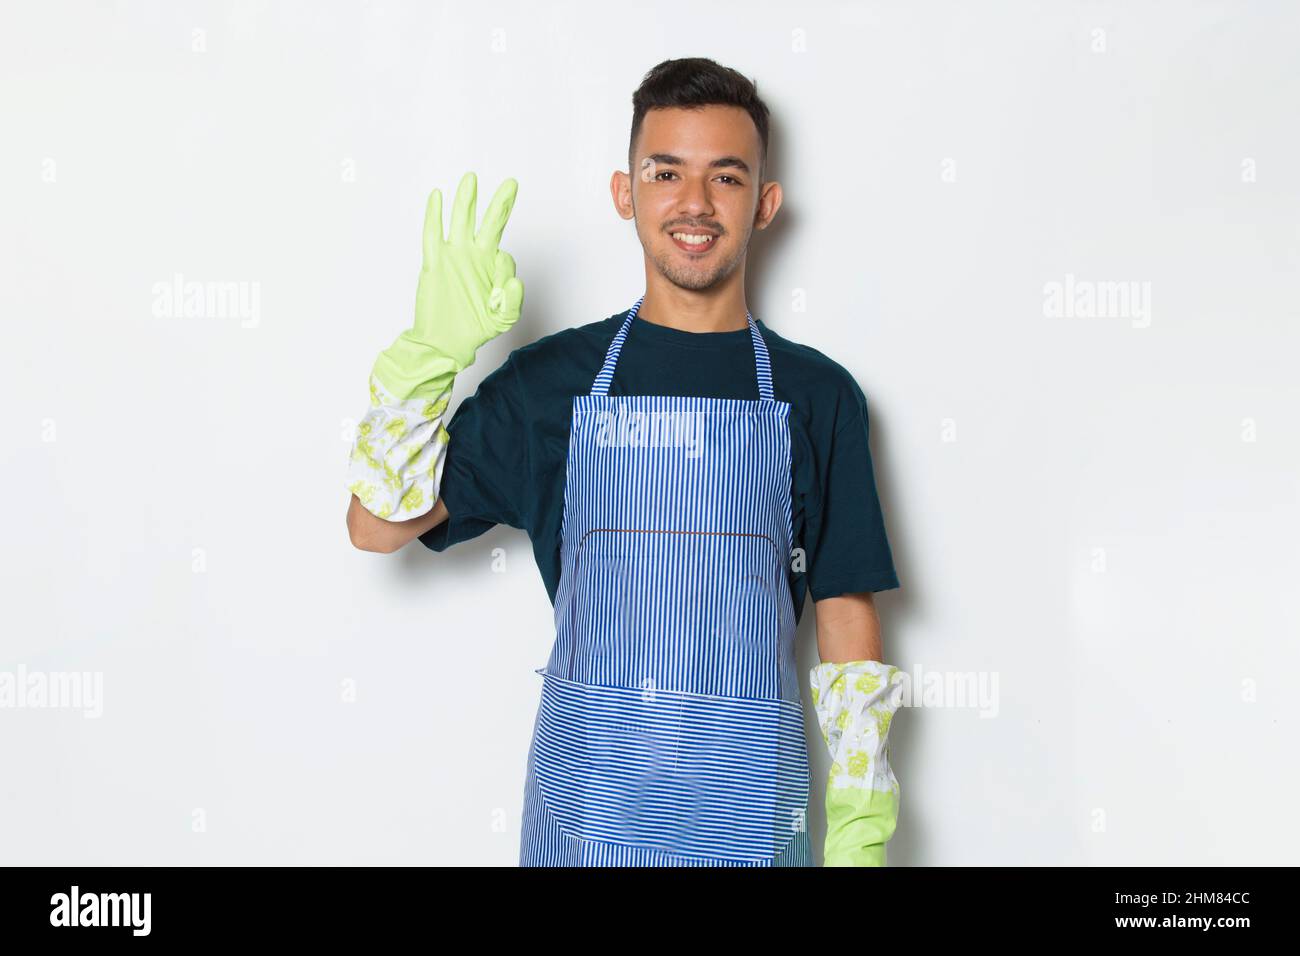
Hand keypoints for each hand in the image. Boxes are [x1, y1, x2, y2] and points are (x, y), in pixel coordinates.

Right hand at [411, 171, 524, 369]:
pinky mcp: (435, 263)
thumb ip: (513, 301)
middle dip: (500, 203)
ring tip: (472, 178)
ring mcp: (454, 257)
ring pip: (461, 221)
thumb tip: (514, 281)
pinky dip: (434, 215)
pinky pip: (433, 235)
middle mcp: (474, 256)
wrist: (445, 341)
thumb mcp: (504, 318)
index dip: (504, 274)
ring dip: (466, 200)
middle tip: (512, 183)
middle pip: (489, 223)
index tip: (498, 296)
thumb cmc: (475, 328)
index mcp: (492, 267)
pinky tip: (437, 196)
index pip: (505, 256)